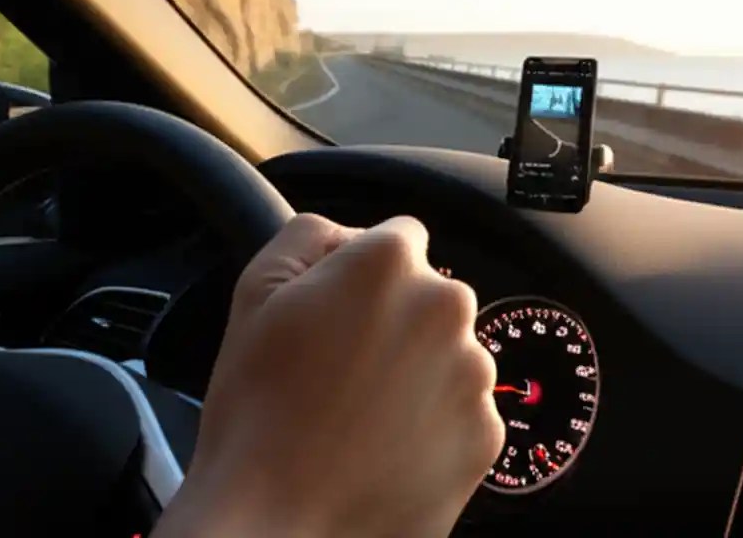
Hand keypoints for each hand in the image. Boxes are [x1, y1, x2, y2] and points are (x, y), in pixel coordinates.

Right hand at [154, 215, 503, 537]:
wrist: (280, 524)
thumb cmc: (257, 412)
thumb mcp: (254, 291)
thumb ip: (308, 233)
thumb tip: (345, 233)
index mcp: (388, 264)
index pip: (398, 236)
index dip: (358, 270)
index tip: (333, 309)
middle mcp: (446, 308)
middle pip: (427, 294)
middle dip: (391, 319)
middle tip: (336, 366)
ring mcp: (473, 375)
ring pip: (445, 352)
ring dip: (412, 370)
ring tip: (354, 414)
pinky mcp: (487, 436)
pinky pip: (460, 408)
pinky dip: (428, 421)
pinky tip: (379, 444)